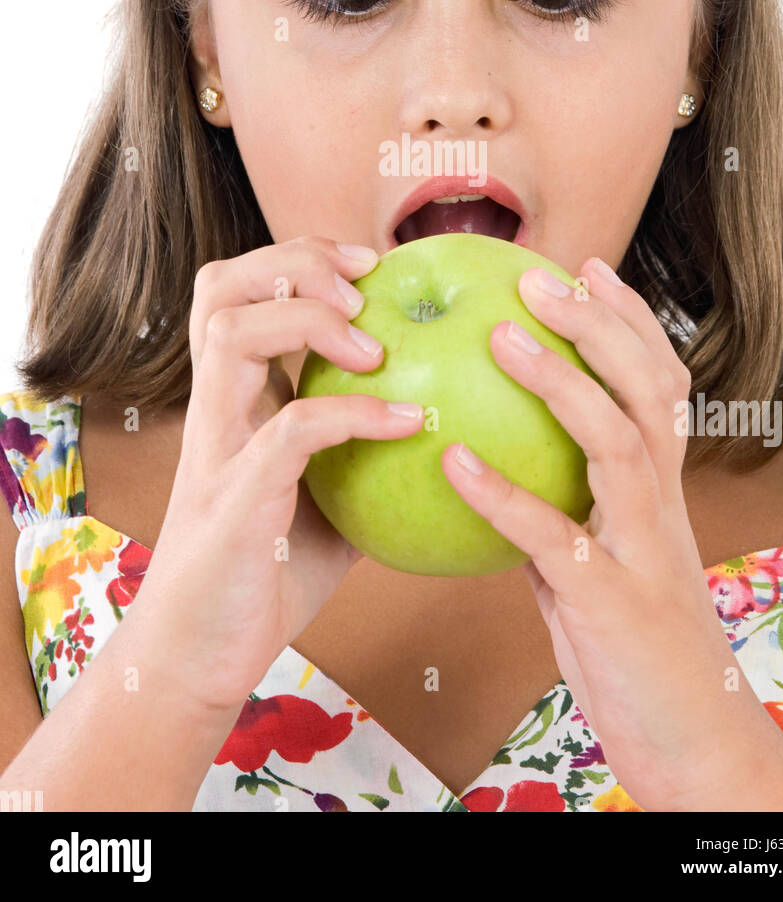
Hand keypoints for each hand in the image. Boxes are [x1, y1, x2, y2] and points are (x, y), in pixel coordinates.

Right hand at [127, 236, 425, 714]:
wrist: (202, 655)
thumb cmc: (267, 574)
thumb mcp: (328, 497)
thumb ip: (366, 453)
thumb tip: (452, 424)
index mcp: (237, 396)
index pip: (242, 288)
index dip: (302, 256)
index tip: (374, 264)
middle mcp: (217, 407)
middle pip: (220, 286)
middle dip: (295, 261)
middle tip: (367, 280)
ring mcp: (218, 447)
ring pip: (231, 333)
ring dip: (309, 319)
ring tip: (375, 345)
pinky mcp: (233, 497)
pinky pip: (291, 429)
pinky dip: (354, 414)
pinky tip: (410, 423)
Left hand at [440, 256, 782, 811]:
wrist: (694, 743)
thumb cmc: (635, 650)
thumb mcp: (600, 567)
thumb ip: (560, 515)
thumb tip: (488, 468)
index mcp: (659, 491)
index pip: (656, 383)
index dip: (627, 320)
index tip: (586, 267)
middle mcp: (660, 506)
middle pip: (646, 390)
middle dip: (600, 324)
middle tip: (539, 274)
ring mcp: (643, 550)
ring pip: (616, 443)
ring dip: (561, 384)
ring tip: (500, 337)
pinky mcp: (614, 603)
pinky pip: (554, 538)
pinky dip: (503, 495)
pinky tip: (452, 460)